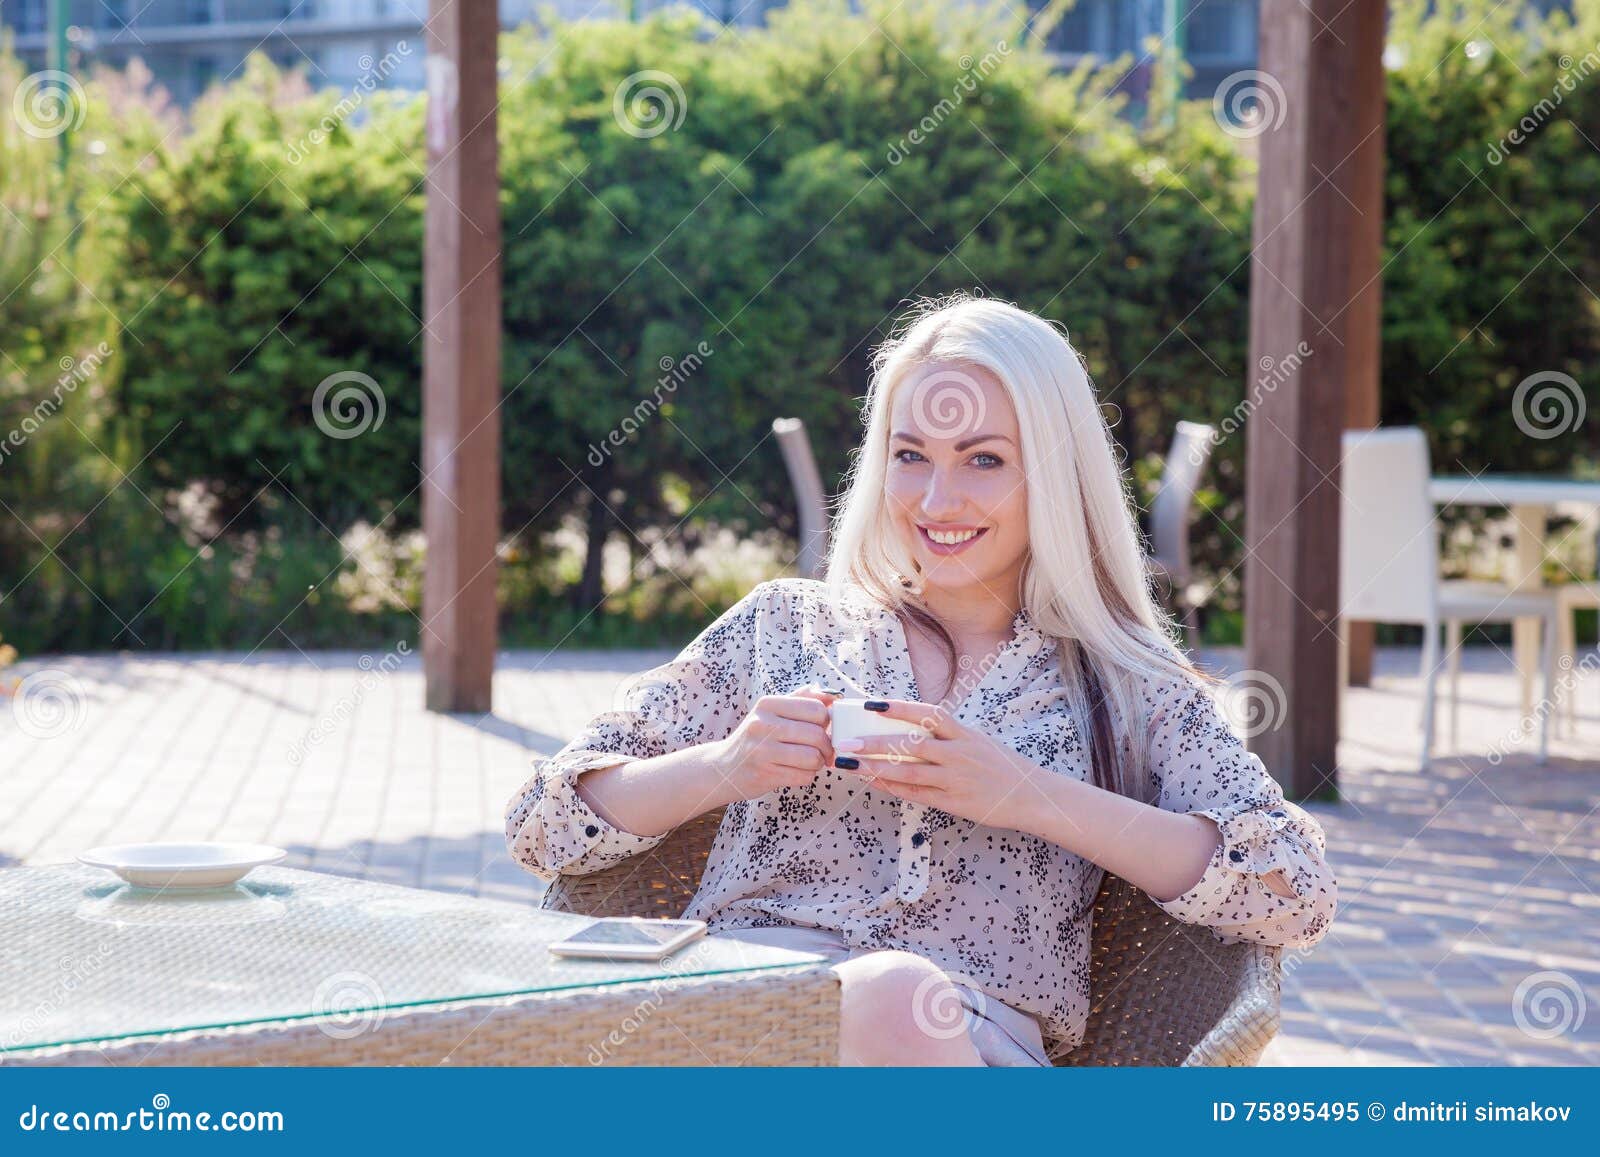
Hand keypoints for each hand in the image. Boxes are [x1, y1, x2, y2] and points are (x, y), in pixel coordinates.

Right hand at [710, 684, 842, 801]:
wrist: (723, 768)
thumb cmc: (755, 738)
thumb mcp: (771, 712)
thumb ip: (800, 700)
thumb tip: (832, 696)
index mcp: (767, 704)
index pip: (815, 708)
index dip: (827, 721)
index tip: (824, 728)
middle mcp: (763, 725)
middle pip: (817, 734)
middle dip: (827, 746)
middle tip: (824, 750)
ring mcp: (762, 751)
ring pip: (813, 757)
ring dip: (818, 762)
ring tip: (810, 761)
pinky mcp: (765, 775)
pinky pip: (804, 776)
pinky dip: (807, 775)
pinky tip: (797, 771)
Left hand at [832, 699, 1047, 829]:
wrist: (1031, 796)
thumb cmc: (1001, 765)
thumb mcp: (977, 741)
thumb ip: (947, 735)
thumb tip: (910, 726)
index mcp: (964, 734)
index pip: (928, 714)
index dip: (899, 708)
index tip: (872, 704)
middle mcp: (959, 754)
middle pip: (911, 745)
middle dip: (876, 743)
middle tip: (848, 742)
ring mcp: (956, 780)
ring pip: (909, 772)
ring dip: (876, 768)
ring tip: (851, 764)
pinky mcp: (954, 803)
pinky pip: (917, 795)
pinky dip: (893, 788)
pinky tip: (874, 782)